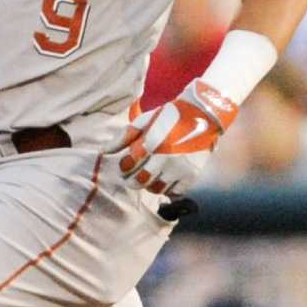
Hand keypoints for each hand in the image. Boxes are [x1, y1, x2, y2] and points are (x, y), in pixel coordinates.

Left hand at [116, 80, 238, 199]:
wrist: (202, 115)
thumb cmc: (170, 116)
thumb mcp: (145, 120)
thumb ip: (124, 137)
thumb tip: (104, 151)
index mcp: (151, 142)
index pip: (128, 166)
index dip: (124, 168)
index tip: (126, 166)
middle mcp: (165, 158)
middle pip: (140, 182)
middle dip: (132, 181)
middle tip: (132, 178)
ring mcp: (180, 168)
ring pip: (157, 189)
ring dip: (150, 185)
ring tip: (151, 177)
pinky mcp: (192, 175)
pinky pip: (175, 192)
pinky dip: (168, 189)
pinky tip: (166, 179)